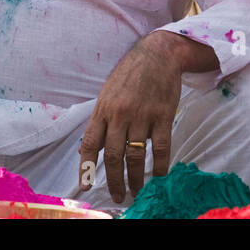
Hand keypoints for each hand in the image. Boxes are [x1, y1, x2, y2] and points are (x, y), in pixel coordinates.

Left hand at [77, 31, 188, 203]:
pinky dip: (159, 165)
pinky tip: (158, 174)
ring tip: (136, 190)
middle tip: (118, 196)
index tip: (85, 186)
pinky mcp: (163, 114)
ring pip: (136, 155)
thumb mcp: (108, 93)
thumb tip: (90, 148)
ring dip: (135, 178)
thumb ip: (101, 120)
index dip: (86, 168)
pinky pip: (161, 147)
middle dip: (114, 181)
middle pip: (114, 156)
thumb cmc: (130, 73)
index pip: (90, 144)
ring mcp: (143, 115)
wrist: (158, 53)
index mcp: (103, 109)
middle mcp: (120, 114)